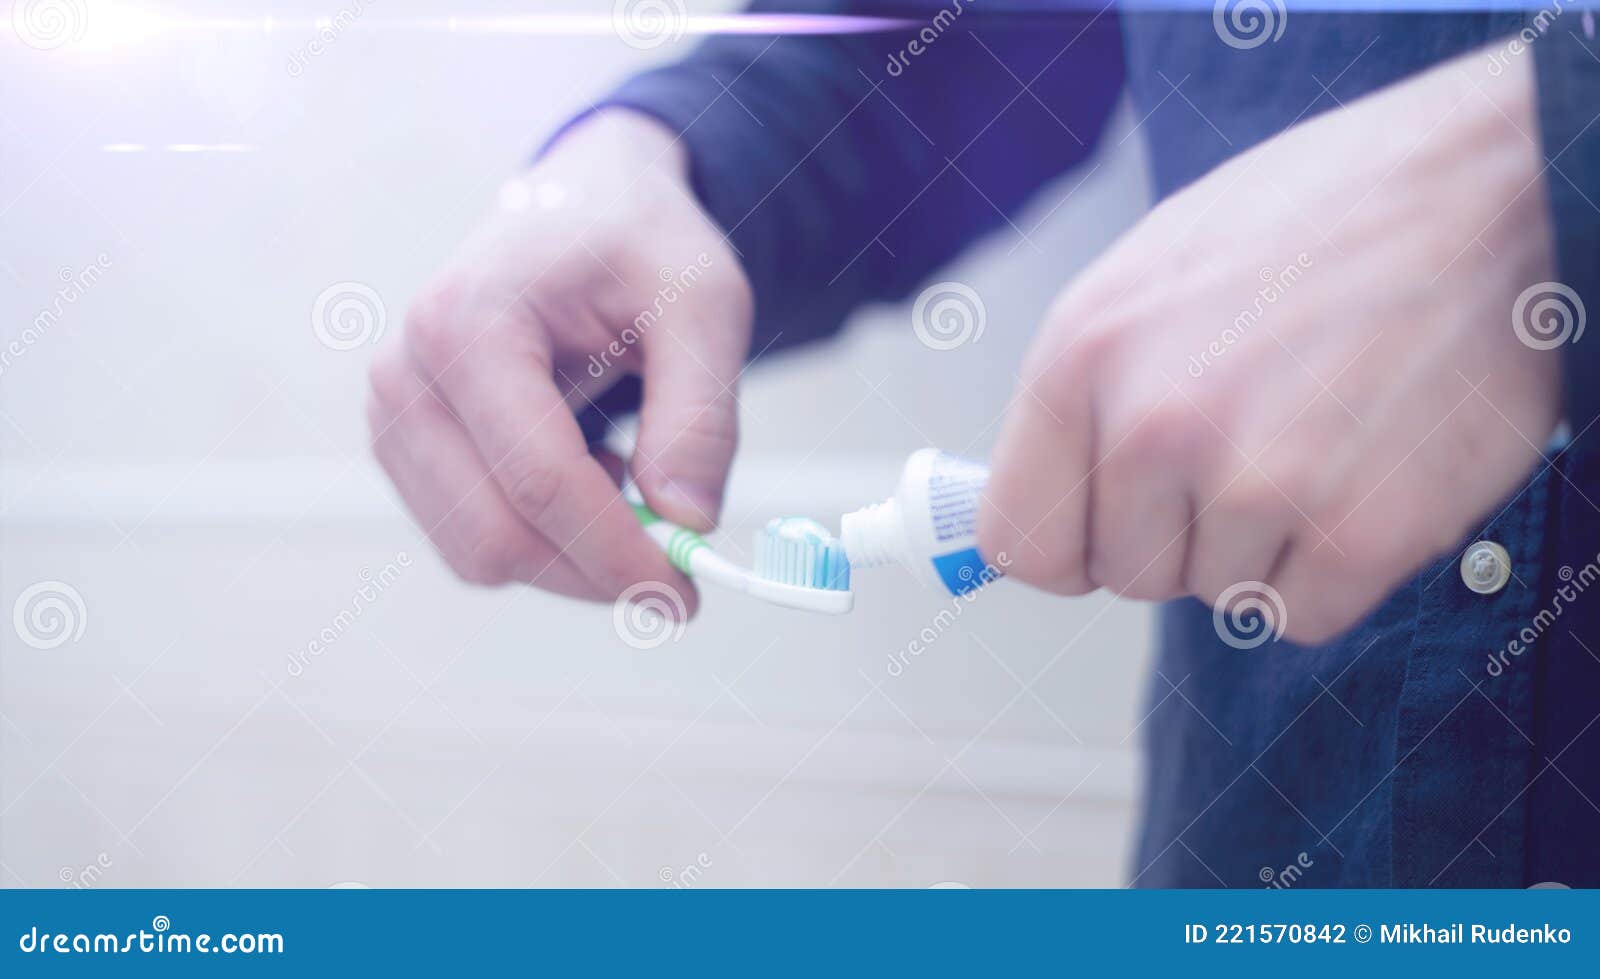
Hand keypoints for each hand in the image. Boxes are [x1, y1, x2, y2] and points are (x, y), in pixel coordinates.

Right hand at [367, 110, 752, 610]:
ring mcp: (394, 416)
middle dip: (593, 571)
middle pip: (495, 536)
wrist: (583, 206)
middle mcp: (407, 373)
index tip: (687, 593)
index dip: (617, 553)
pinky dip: (542, 536)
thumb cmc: (640, 244)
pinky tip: (587, 473)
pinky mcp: (405, 448)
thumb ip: (702, 414)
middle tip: (679, 573)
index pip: (539, 480)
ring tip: (626, 472)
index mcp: (469, 323)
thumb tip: (687, 522)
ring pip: (480, 553)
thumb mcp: (704, 303)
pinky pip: (472, 537)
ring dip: (570, 551)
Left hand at [979, 48, 1559, 642]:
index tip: (1097, 534)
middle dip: (1177, 531)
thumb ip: (1083, 395)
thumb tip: (1036, 510)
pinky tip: (1363, 473)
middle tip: (1250, 443)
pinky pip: (1299, 616)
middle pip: (1123, 572)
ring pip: (1216, 593)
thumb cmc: (1320, 220)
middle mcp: (1153, 425)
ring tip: (1319, 432)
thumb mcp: (1153, 271)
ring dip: (1261, 542)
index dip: (1063, 545)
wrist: (1492, 190)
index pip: (1016, 536)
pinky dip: (1331, 568)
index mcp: (1082, 353)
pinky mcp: (1357, 535)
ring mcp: (1255, 484)